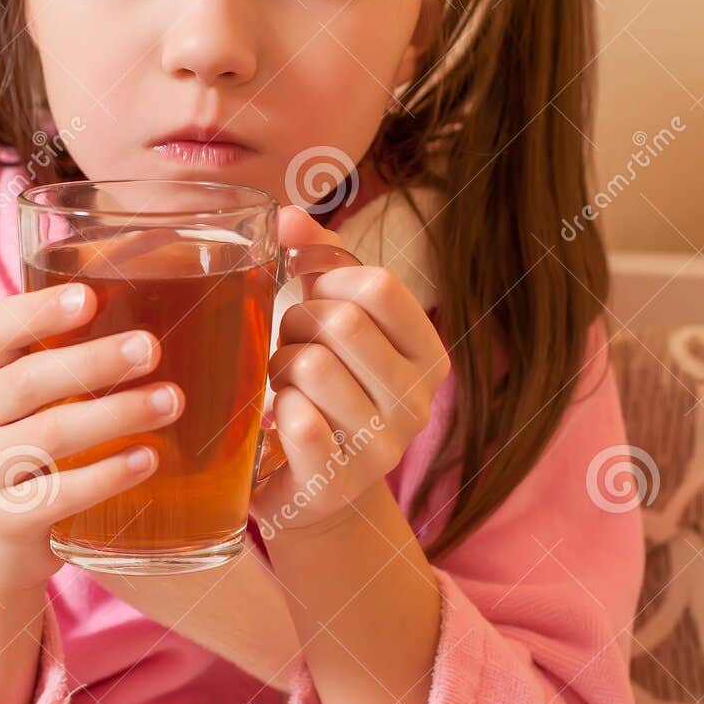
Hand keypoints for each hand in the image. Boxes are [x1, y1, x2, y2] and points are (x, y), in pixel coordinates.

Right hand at [0, 280, 182, 593]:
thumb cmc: (33, 451)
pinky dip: (107, 475)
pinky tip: (148, 460)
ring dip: (115, 414)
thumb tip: (177, 314)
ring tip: (171, 401)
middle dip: (94, 361)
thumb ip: (74, 361)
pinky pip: (57, 495)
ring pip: (49, 435)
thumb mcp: (36, 402)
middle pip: (28, 380)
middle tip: (151, 348)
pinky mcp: (4, 519)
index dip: (39, 310)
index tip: (89, 297)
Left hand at [250, 205, 450, 534]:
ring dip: (279, 367)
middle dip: (297, 324)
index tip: (310, 294)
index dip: (328, 277)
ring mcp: (381, 448)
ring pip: (312, 367)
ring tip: (284, 384)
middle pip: (341, 322)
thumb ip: (318, 261)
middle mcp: (417, 404)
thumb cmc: (323, 389)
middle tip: (290, 346)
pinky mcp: (336, 483)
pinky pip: (298, 422)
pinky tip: (277, 421)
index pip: (380, 286)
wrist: (316, 490)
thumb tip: (285, 214)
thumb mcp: (334, 321)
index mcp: (429, 357)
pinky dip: (275, 410)